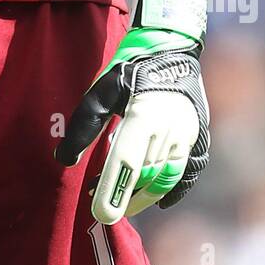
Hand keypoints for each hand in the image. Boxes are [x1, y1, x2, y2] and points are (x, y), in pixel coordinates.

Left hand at [54, 0, 209, 223]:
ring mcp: (188, 136)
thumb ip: (84, 126)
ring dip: (143, 196)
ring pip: (166, 179)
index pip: (125, 161)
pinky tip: (158, 201)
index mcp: (143, 115)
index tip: (100, 215)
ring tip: (122, 203)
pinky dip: (173, 191)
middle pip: (145, 176)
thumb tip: (64, 159)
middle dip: (122, 195)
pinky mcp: (200, 138)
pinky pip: (189, 175)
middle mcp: (170, 129)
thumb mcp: (101, 90)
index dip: (112, 190)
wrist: (173, 49)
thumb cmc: (130, 67)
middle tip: (99, 205)